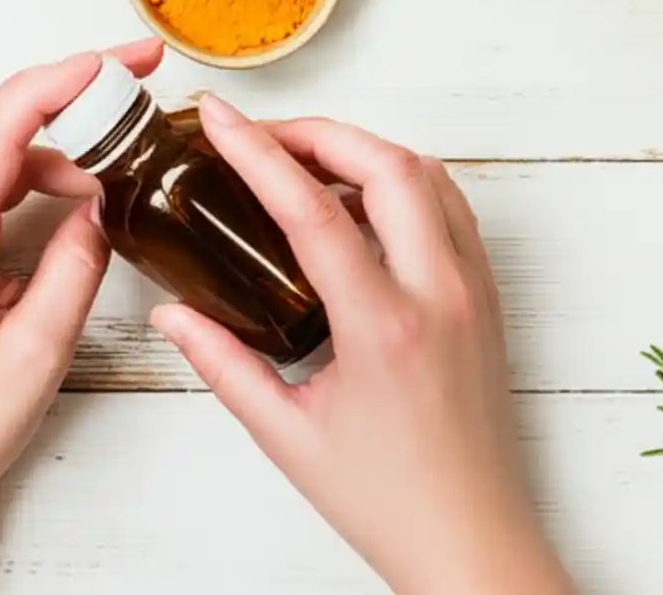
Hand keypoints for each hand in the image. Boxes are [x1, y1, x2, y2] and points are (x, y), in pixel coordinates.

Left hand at [0, 0, 164, 594]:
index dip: (68, 81)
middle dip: (36, 60)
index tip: (125, 63)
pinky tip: (72, 178)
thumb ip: (75, 262)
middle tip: (119, 48)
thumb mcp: (40, 346)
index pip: (3, 122)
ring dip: (36, 111)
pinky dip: (26, 158)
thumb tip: (97, 203)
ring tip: (112, 121)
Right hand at [150, 98, 573, 593]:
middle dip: (318, 133)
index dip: (259, 153)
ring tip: (307, 163)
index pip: (314, 211)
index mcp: (384, 328)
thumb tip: (173, 316)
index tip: (220, 121)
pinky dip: (406, 184)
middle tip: (262, 137)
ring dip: (368, 151)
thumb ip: (224, 364)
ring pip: (431, 177)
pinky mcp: (489, 301)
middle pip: (387, 165)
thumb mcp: (288, 436)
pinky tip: (363, 207)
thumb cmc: (390, 502)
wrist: (474, 542)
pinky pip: (452, 211)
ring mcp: (476, 293)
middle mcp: (441, 295)